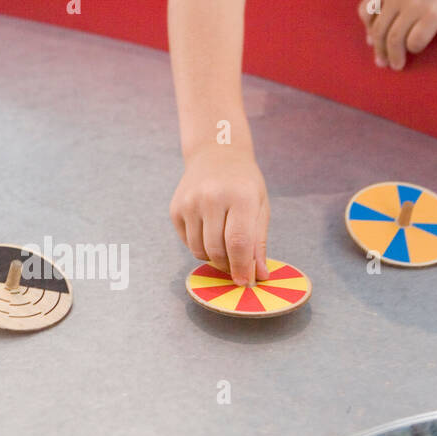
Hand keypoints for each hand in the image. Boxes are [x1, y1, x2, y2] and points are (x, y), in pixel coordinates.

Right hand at [170, 143, 269, 285]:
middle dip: (227, 266)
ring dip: (213, 257)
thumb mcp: (260, 207)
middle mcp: (211, 197)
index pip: (238, 242)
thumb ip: (258, 243)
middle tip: (236, 266)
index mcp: (240, 196)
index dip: (241, 267)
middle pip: (216, 250)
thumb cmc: (244, 183)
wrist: (216, 153)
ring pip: (199, 250)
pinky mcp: (175, 208)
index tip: (244, 282)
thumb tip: (258, 275)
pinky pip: (187, 242)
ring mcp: (190, 202)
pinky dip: (199, 245)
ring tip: (224, 246)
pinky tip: (209, 230)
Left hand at [358, 0, 436, 69]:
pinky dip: (414, 48)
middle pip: (379, 30)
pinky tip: (417, 48)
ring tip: (398, 65)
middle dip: (380, 50)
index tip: (373, 43)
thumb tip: (372, 38)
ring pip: (394, 39)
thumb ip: (392, 2)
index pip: (365, 11)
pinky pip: (415, 41)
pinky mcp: (433, 14)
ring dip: (394, 56)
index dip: (368, 30)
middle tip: (384, 63)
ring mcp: (415, 4)